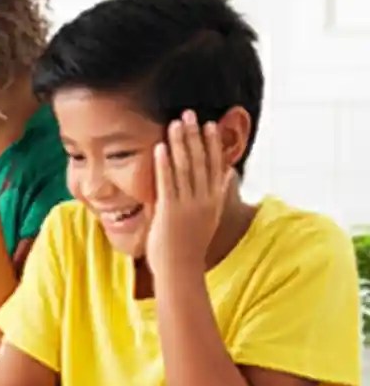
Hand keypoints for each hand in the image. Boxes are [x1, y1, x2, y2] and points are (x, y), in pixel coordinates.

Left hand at [146, 111, 233, 271]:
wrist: (180, 272)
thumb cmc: (188, 247)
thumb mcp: (207, 218)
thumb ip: (214, 195)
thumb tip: (226, 174)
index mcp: (212, 202)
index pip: (215, 166)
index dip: (212, 144)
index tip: (210, 124)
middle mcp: (203, 201)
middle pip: (200, 161)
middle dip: (195, 136)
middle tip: (190, 113)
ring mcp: (187, 205)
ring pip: (185, 168)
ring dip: (180, 143)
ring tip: (176, 123)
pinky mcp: (170, 211)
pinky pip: (167, 182)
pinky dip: (164, 164)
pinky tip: (161, 147)